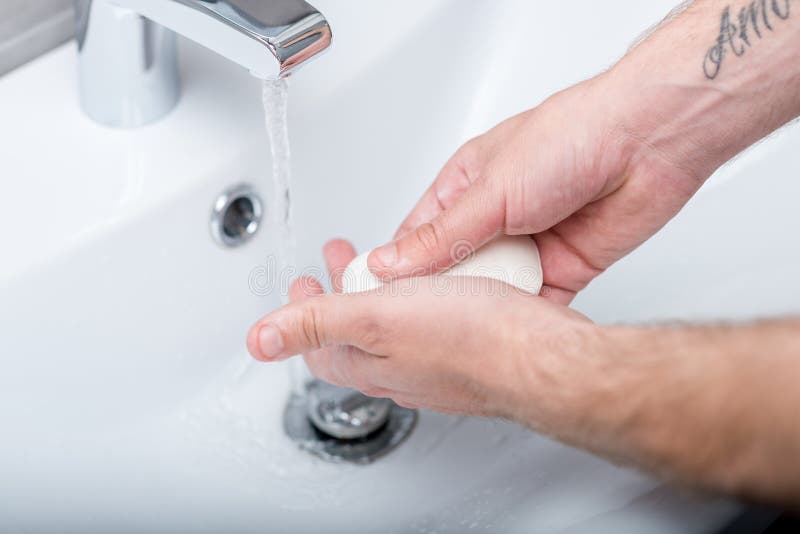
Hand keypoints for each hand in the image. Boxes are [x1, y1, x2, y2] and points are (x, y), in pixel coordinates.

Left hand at [246, 239, 596, 420]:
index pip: (318, 340)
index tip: (302, 279)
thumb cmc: (470, 337)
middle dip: (342, 290)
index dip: (302, 308)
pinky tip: (439, 285)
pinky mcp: (470, 355)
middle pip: (355, 333)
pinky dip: (421, 301)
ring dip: (383, 294)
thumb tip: (258, 341)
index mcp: (370, 362)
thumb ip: (315, 324)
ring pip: (396, 331)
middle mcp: (401, 371)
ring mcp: (436, 366)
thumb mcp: (375, 318)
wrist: (541, 356)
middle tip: (340, 260)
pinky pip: (433, 328)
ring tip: (388, 265)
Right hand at [366, 75, 703, 303]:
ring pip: (492, 291)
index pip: (417, 237)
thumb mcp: (491, 190)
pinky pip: (533, 303)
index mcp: (466, 187)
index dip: (399, 271)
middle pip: (453, 271)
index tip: (384, 301)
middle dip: (444, 295)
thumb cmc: (572, 137)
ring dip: (485, 305)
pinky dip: (524, 316)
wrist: (649, 144)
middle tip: (426, 324)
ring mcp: (529, 245)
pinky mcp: (562, 269)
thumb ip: (441, 236)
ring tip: (467, 327)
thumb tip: (391, 261)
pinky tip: (510, 327)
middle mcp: (495, 217)